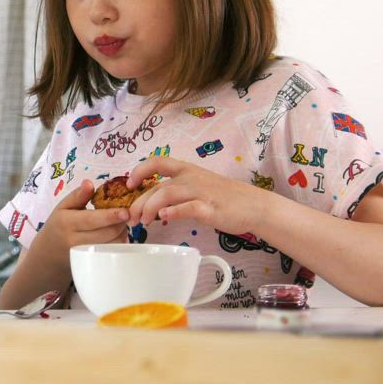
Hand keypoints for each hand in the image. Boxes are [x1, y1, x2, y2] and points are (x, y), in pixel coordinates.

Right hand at [28, 179, 130, 270]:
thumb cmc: (59, 225)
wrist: (50, 253)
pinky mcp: (91, 261)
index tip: (125, 211)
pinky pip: (111, 252)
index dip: (110, 216)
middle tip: (126, 212)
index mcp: (67, 222)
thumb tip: (89, 182)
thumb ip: (78, 195)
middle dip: (120, 222)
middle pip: (106, 233)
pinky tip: (116, 233)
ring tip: (119, 222)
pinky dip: (118, 241)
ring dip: (121, 232)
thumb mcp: (63, 207)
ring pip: (111, 244)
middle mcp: (74, 240)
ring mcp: (84, 254)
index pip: (92, 220)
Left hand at [125, 158, 268, 234]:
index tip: (129, 185)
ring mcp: (201, 192)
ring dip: (150, 208)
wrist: (254, 205)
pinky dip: (174, 212)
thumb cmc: (224, 198)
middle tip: (130, 218)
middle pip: (157, 187)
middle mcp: (191, 178)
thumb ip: (178, 191)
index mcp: (187, 170)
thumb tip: (154, 203)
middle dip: (139, 202)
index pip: (157, 161)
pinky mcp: (210, 208)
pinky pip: (189, 208)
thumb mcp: (198, 186)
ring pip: (167, 194)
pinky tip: (164, 217)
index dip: (139, 171)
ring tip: (143, 222)